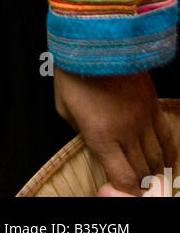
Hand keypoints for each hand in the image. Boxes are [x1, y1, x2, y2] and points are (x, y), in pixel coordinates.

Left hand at [54, 67, 176, 195]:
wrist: (94, 40)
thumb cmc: (73, 72)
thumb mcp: (63, 107)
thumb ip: (77, 130)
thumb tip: (88, 140)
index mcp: (100, 137)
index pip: (123, 178)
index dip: (127, 191)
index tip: (125, 191)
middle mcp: (126, 133)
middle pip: (142, 170)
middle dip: (140, 182)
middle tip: (137, 184)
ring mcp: (143, 119)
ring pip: (157, 157)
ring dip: (155, 170)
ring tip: (152, 174)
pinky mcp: (153, 104)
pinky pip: (167, 136)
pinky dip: (170, 152)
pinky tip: (168, 160)